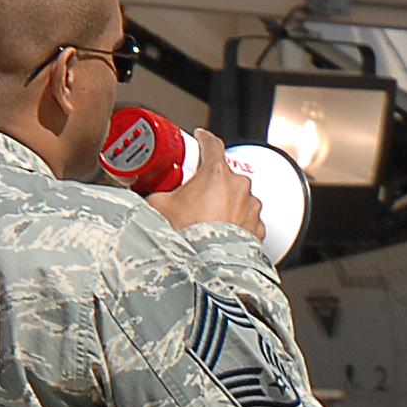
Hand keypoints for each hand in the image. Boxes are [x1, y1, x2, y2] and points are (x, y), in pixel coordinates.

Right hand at [150, 131, 264, 237]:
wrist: (206, 269)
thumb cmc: (187, 237)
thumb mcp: (158, 205)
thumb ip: (156, 191)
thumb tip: (148, 192)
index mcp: (217, 174)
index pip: (212, 144)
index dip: (204, 138)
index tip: (200, 138)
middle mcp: (240, 187)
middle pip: (224, 174)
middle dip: (210, 181)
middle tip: (193, 194)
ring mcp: (252, 208)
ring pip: (237, 197)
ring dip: (224, 203)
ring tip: (205, 219)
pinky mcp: (258, 229)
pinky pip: (246, 219)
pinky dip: (235, 222)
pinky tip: (219, 232)